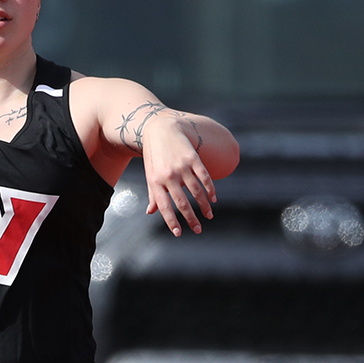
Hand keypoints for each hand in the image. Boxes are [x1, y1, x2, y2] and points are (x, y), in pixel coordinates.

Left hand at [141, 117, 216, 235]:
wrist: (160, 129)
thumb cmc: (154, 156)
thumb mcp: (150, 174)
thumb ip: (152, 193)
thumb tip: (151, 212)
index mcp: (155, 181)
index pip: (164, 206)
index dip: (171, 221)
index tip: (178, 233)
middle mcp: (168, 175)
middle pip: (182, 202)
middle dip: (191, 218)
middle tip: (198, 230)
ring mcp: (181, 167)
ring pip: (196, 191)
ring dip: (204, 206)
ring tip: (209, 215)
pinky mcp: (193, 158)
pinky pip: (204, 177)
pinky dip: (210, 189)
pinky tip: (213, 198)